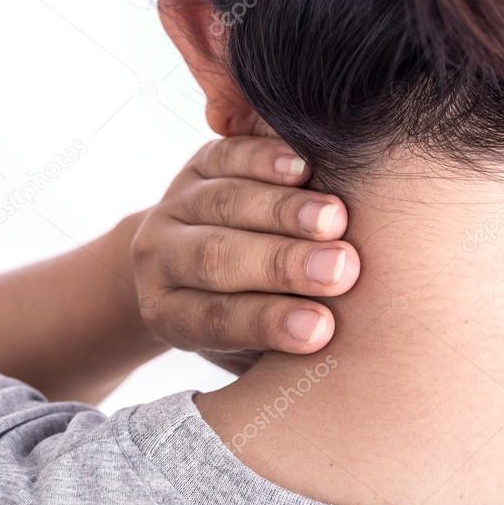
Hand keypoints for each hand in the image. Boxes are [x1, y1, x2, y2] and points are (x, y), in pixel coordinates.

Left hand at [132, 137, 359, 372]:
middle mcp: (161, 258)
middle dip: (283, 263)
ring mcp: (176, 205)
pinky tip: (307, 166)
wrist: (197, 264)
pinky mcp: (199, 164)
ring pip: (226, 202)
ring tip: (337, 219)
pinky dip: (267, 158)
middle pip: (217, 258)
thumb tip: (335, 342)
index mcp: (168, 314)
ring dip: (286, 210)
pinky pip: (229, 154)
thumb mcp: (251, 350)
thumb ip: (280, 347)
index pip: (216, 319)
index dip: (270, 323)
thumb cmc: (249, 318)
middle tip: (342, 269)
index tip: (323, 329)